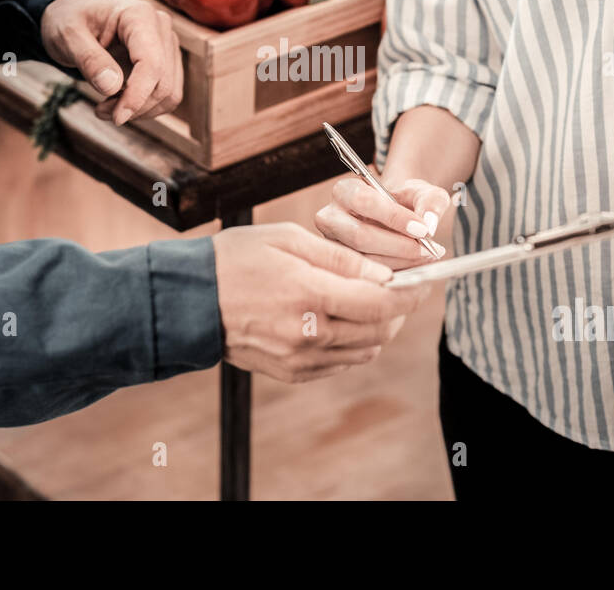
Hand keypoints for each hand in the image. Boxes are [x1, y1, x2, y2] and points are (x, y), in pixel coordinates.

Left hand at [40, 0, 182, 124]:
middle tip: (101, 112)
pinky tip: (118, 102)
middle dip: (134, 106)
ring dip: (140, 110)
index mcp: (139, 15)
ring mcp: (167, 45)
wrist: (74, 16)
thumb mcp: (68, 36)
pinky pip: (166, 94)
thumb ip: (89, 59)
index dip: (137, 95)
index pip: (152, 63)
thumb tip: (112, 87)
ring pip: (169, 92)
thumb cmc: (68, 21)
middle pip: (164, 82)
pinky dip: (144, 107)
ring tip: (106, 108)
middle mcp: (160, 28)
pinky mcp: (166, 61)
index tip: (117, 118)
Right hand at [213, 223, 430, 382]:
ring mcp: (300, 359)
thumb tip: (384, 274)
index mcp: (309, 294)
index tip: (425, 280)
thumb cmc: (235, 259)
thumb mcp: (288, 240)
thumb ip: (341, 259)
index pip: (382, 301)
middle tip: (403, 287)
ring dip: (380, 327)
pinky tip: (345, 319)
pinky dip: (355, 344)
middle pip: (380, 330)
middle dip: (400, 309)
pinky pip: (341, 363)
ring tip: (374, 300)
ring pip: (365, 350)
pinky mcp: (291, 373)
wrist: (188, 300)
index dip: (412, 292)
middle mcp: (308, 333)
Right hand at [315, 176, 449, 269]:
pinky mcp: (343, 267)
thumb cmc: (406, 202)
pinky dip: (395, 273)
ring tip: (425, 258)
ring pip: (364, 260)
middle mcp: (332, 217)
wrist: (398, 216)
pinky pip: (368, 275)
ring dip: (399, 263)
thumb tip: (429, 224)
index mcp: (345, 191)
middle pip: (361, 236)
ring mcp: (334, 245)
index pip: (365, 202)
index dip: (395, 217)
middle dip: (398, 246)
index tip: (422, 230)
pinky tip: (414, 268)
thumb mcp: (422, 193)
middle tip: (427, 250)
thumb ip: (430, 201)